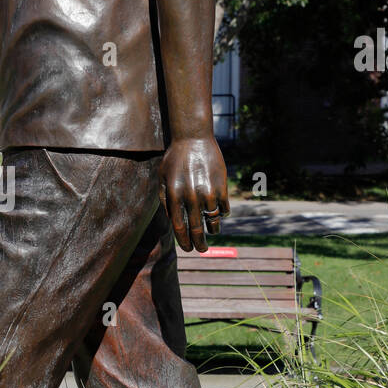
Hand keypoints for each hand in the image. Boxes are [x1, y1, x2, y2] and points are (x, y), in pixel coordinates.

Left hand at [159, 136, 229, 252]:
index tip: (188, 248)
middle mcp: (190, 197)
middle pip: (196, 229)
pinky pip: (224, 209)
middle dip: (199, 244)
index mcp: (174, 196)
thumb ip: (165, 200)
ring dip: (212, 230)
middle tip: (201, 249)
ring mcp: (207, 192)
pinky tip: (219, 213)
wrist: (193, 138)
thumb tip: (172, 222)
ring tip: (211, 232)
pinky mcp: (221, 187)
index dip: (184, 241)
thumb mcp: (162, 178)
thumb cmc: (174, 159)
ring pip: (212, 221)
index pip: (179, 228)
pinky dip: (222, 214)